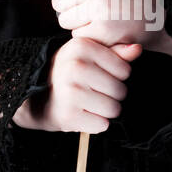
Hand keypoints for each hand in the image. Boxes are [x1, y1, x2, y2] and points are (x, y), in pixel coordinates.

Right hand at [11, 37, 142, 132]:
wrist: (34, 99)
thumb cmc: (68, 75)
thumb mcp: (88, 56)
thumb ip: (115, 52)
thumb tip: (137, 49)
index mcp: (81, 47)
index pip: (125, 70)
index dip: (116, 77)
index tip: (99, 77)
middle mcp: (75, 67)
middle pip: (120, 91)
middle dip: (111, 96)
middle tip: (92, 93)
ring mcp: (71, 91)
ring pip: (113, 109)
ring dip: (104, 111)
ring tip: (88, 104)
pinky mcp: (69, 115)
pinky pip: (102, 125)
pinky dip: (95, 124)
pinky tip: (82, 114)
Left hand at [44, 0, 164, 48]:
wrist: (163, 20)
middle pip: (58, 2)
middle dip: (72, 9)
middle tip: (97, 10)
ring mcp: (102, 4)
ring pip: (65, 20)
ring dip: (78, 24)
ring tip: (100, 20)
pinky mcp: (104, 28)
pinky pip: (77, 36)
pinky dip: (89, 38)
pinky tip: (105, 32)